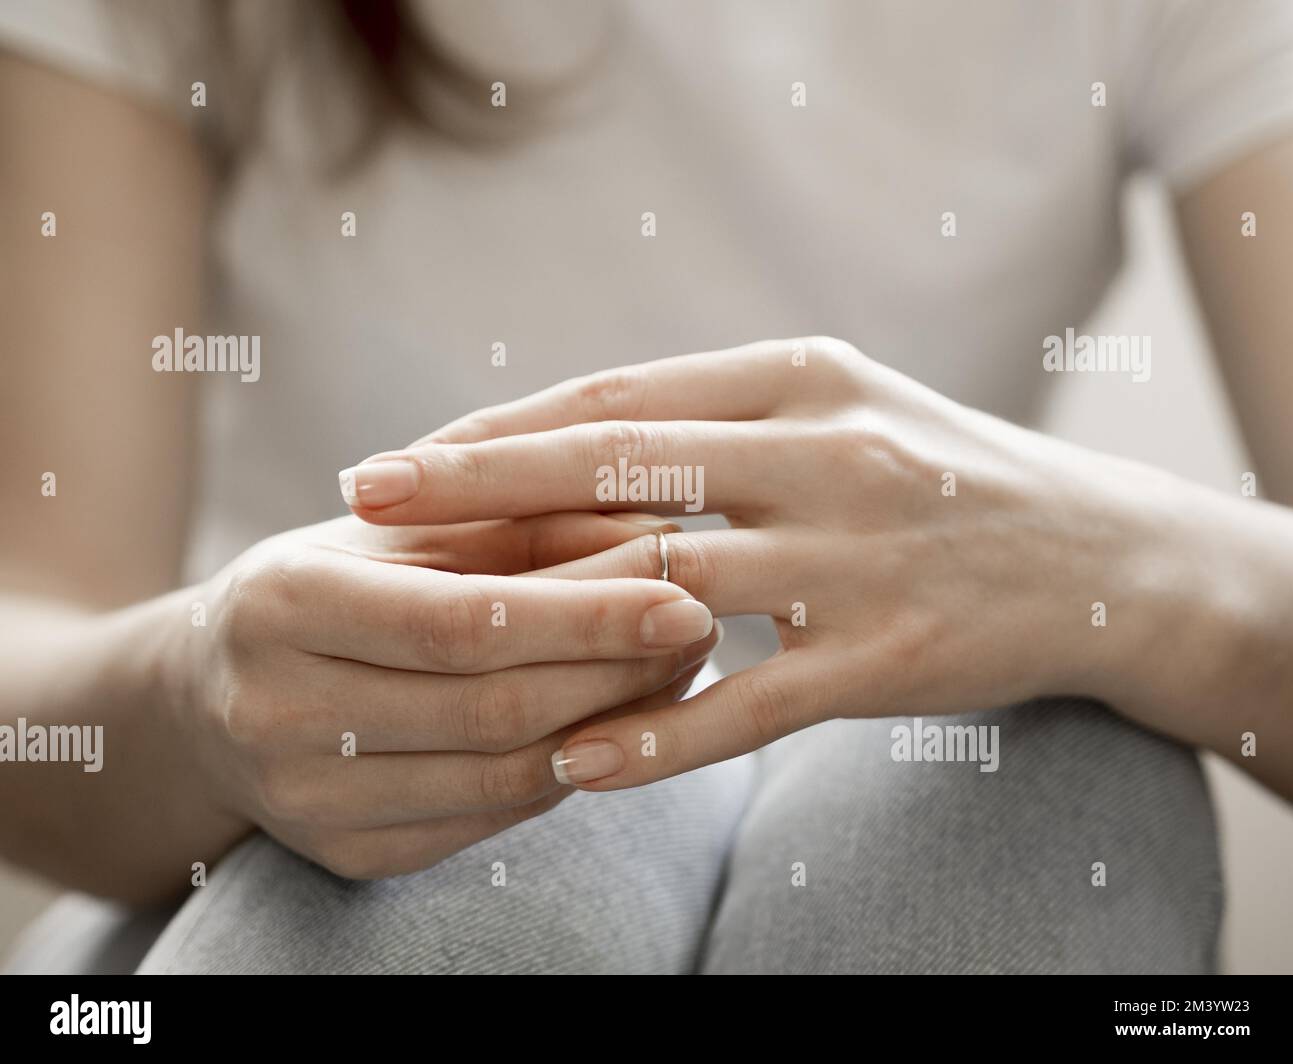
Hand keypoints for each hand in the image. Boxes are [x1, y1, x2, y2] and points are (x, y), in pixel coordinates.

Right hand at [161, 512, 716, 876]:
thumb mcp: (408, 530)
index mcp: (284, 606)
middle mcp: (278, 713)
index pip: (462, 622)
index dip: (584, 613)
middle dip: (618, 669)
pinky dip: (570, 770)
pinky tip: (615, 724)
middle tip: (704, 626)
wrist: (215, 692)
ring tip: (677, 670)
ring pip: (505, 778)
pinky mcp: (347, 855)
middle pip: (494, 708)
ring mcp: (308, 802)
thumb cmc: (335, 583)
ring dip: (614, 725)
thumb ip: (524, 523)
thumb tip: (658, 537)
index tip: (685, 591)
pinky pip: (492, 820)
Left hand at [342, 337, 1207, 789]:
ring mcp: (853, 557)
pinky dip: (653, 732)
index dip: (499, 429)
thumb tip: (579, 436)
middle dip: (476, 484)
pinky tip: (572, 758)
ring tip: (434, 636)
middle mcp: (822, 453)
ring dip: (539, 612)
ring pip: (665, 582)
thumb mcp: (841, 410)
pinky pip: (743, 704)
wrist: (1098, 557)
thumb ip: (722, 417)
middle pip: (616, 467)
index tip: (406, 454)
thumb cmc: (943, 475)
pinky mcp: (882, 658)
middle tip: (366, 497)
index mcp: (802, 379)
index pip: (617, 400)